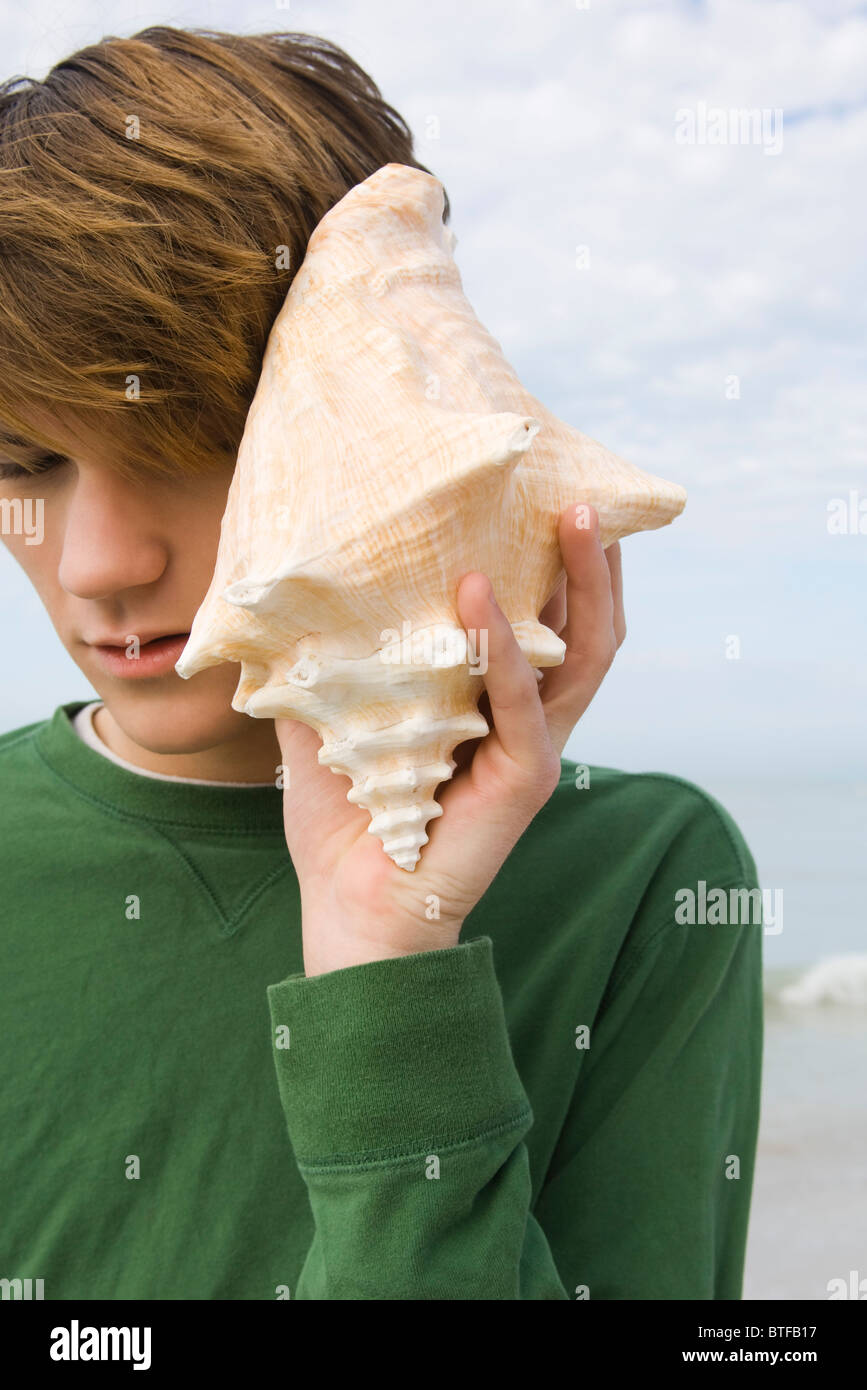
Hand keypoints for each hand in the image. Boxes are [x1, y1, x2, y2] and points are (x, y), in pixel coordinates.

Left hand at [276, 503, 624, 975]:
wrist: (354, 908)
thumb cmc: (347, 821)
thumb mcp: (334, 719)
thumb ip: (336, 660)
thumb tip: (298, 588)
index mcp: (497, 702)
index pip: (545, 621)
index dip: (554, 563)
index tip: (541, 495)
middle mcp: (529, 718)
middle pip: (587, 626)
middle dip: (591, 559)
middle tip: (581, 492)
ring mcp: (535, 747)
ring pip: (585, 652)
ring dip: (582, 582)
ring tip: (572, 516)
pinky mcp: (527, 777)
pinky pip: (523, 700)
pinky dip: (505, 646)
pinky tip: (478, 593)